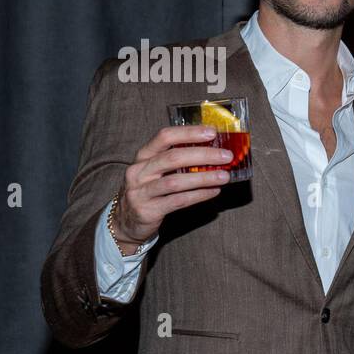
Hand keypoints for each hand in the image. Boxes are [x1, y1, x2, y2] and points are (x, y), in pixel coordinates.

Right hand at [112, 125, 233, 250]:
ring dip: (203, 178)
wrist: (126, 221)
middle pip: (172, 158)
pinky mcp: (147, 210)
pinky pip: (177, 201)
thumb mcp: (155, 171)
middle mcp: (139, 171)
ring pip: (175, 181)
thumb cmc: (149, 190)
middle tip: (226, 156)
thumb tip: (214, 151)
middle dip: (203, 155)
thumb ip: (177, 160)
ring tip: (225, 176)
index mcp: (143, 156)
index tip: (212, 132)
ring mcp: (140, 191)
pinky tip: (213, 192)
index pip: (165, 136)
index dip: (189, 133)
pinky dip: (198, 195)